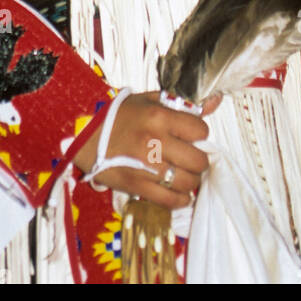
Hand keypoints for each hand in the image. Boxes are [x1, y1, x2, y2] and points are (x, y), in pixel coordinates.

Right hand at [75, 91, 220, 208]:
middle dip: (198, 160)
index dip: (199, 134)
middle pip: (198, 160)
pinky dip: (180, 199)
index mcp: (159, 117)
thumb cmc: (119, 115)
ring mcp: (147, 167)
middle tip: (189, 158)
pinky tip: (177, 193)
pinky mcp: (138, 187)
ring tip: (182, 175)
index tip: (191, 136)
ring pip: (187, 182)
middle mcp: (156, 142)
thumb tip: (215, 101)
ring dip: (190, 180)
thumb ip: (182, 103)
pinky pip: (171, 200)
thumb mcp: (149, 100)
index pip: (200, 130)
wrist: (85, 134)